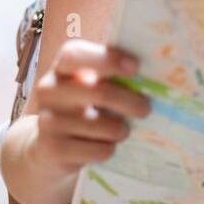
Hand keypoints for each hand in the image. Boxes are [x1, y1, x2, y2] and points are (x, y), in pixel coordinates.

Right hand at [30, 39, 150, 172]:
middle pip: (99, 92)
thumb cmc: (83, 108)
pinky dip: (108, 149)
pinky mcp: (52, 149)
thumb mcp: (92, 86)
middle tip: (146, 109)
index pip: (75, 54)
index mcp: (62, 67)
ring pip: (102, 125)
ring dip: (120, 130)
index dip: (107, 59)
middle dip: (130, 102)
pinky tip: (104, 145)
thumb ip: (113, 75)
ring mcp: (47, 121)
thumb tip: (156, 73)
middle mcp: (48, 90)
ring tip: (121, 130)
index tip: (136, 67)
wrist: (50, 148)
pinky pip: (98, 150)